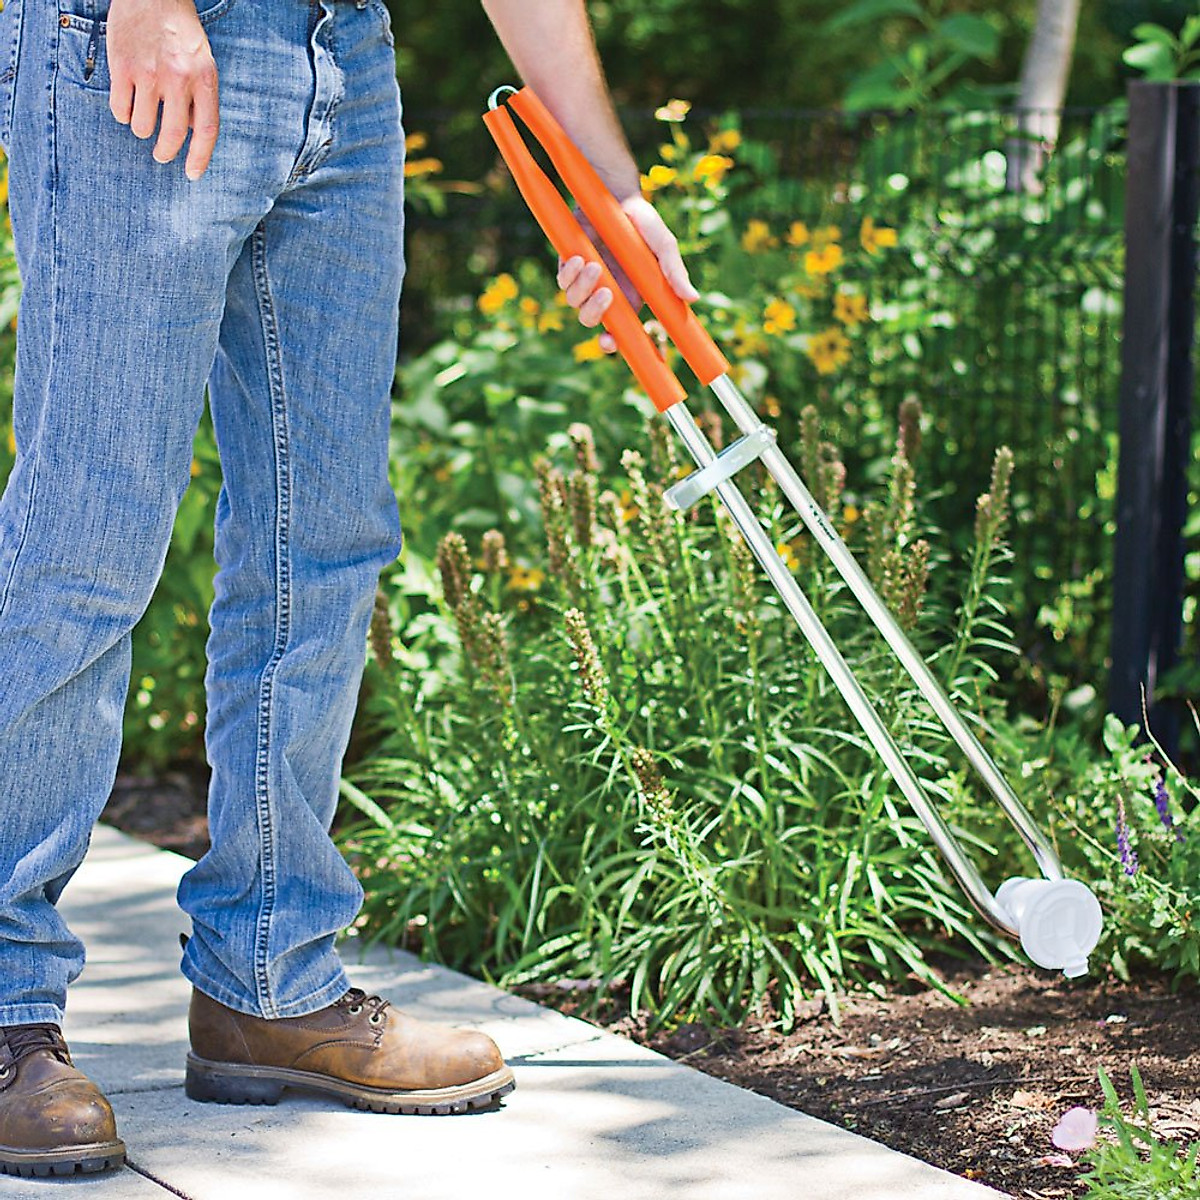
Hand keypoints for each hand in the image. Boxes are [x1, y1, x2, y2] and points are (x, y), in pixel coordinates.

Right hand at [106, 0, 219, 179]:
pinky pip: (119, 110)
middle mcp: (178, 78)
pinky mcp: (122, 66)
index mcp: (204, 79)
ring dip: (141, 130)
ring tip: (143, 118)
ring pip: (142, 126)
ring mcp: (149, 73)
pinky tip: (126, 104)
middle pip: (173, 134)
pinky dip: (122, 114)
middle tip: (161, 155)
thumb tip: (191, 132)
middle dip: (165, 152)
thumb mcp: (202, 61)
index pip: (206, 130)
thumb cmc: (179, 31)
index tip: (192, 174)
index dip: (200, 157)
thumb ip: (200, 96)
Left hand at [557, 194, 698, 352]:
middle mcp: (607, 293)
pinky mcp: (569, 265)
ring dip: (582, 289)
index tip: (610, 343)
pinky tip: (580, 258)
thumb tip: (693, 299)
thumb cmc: (643, 222)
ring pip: (575, 302)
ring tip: (593, 264)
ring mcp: (586, 281)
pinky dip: (569, 274)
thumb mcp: (663, 246)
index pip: (620, 330)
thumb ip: (674, 272)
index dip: (613, 343)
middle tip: (606, 294)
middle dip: (595, 313)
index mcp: (630, 297)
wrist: (617, 193)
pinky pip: (563, 282)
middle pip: (592, 321)